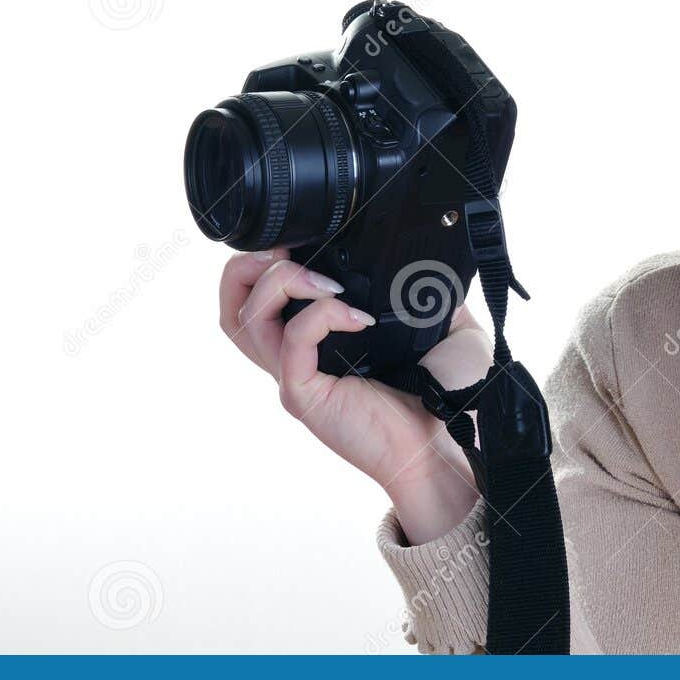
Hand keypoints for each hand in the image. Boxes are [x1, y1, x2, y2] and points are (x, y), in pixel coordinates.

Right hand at [218, 247, 488, 541]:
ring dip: (282, 282)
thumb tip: (428, 252)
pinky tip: (358, 318)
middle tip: (294, 254)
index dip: (270, 254)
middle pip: (232, 300)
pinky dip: (320, 317)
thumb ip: (420, 286)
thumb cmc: (442, 392)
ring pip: (244, 317)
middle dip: (252, 263)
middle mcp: (293, 354)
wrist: (448, 442)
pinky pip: (291, 344)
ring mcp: (293, 376)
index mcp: (314, 335)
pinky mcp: (303, 397)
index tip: (312, 236)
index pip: (259, 289)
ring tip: (329, 283)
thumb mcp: (436, 321)